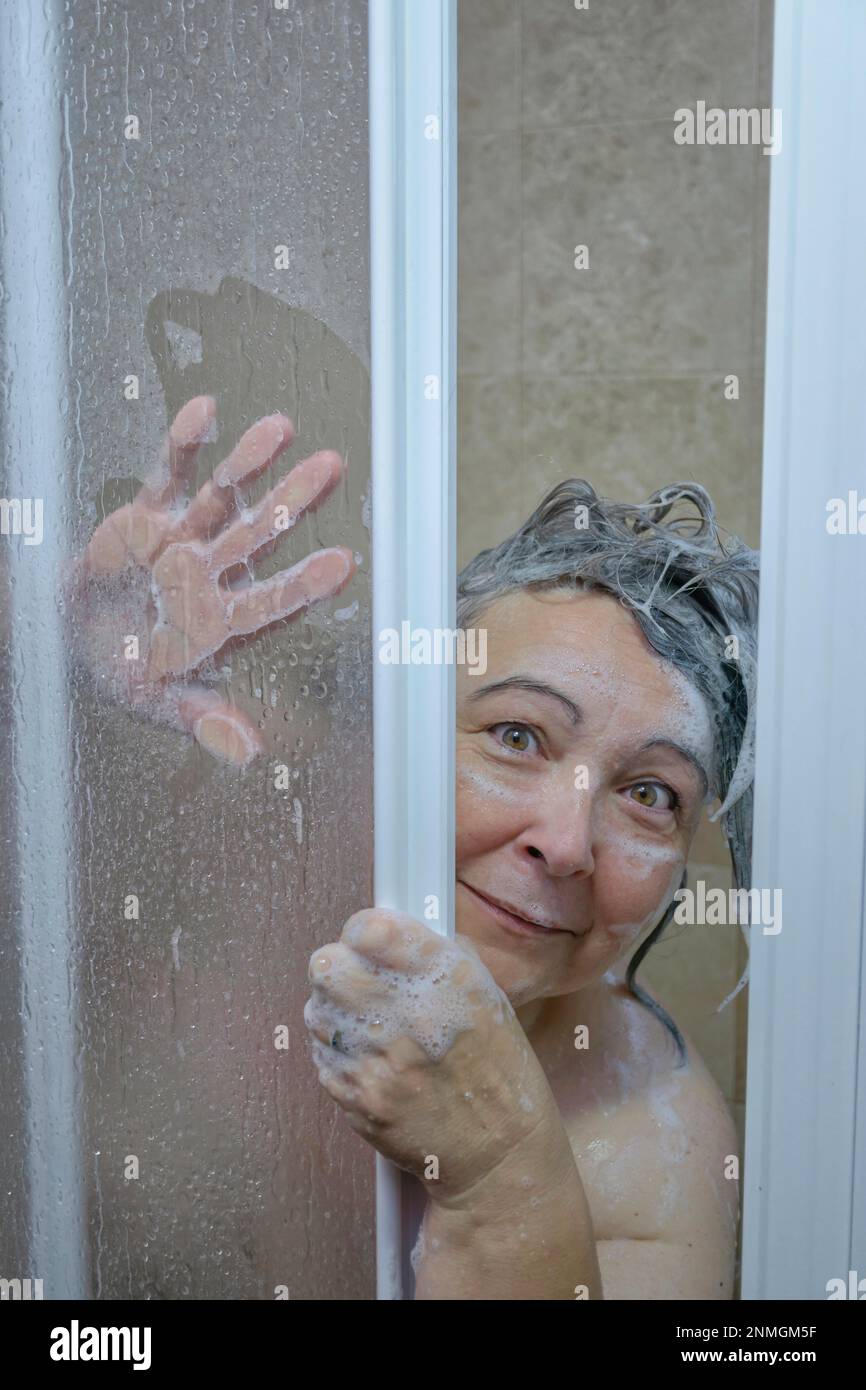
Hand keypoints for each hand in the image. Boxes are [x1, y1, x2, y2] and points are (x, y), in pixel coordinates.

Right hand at [66, 395, 355, 764]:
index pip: (272, 600)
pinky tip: (206, 411)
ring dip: (248, 463)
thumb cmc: (125, 673)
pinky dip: (182, 445)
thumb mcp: (156, 703)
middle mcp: (212, 575)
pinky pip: (166, 476)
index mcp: (224, 622)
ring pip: (221, 497)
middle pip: (258, 534)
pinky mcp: (147, 517)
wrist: (71, 641)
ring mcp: (183, 541)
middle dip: (292, 502)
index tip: (345, 562)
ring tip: (281, 427)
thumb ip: (202, 721)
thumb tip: (250, 754)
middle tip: (333, 467)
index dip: (305, 583)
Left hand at [305, 908, 556, 1203]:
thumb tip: (387, 934)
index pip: (367, 928)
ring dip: (335, 1013)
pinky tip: (370, 1061)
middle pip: (327, 965)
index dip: (363, 932)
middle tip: (358, 983)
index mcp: (446, 978)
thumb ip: (435, 956)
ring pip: (316, 1010)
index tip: (369, 942)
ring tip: (368, 1028)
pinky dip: (338, 1055)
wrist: (499, 1153)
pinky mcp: (357, 1096)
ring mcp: (378, 1058)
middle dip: (339, 969)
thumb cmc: (497, 1070)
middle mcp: (409, 1013)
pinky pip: (321, 1056)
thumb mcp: (485, 994)